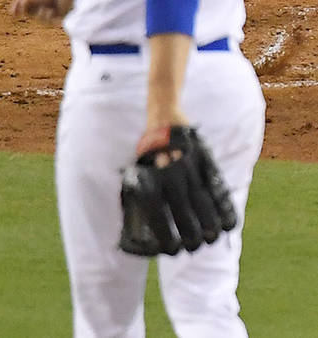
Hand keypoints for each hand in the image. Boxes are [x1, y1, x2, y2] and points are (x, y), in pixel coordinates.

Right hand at [10, 0, 83, 21]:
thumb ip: (21, 2)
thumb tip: (18, 10)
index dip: (17, 5)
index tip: (12, 13)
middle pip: (29, 9)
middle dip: (29, 11)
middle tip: (31, 11)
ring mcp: (50, 4)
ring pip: (38, 17)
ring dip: (40, 15)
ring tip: (46, 11)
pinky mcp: (58, 13)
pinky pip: (47, 20)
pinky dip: (48, 17)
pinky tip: (52, 12)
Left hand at [118, 126, 237, 256]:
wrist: (163, 116)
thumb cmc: (148, 154)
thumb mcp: (138, 172)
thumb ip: (139, 199)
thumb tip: (138, 235)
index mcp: (149, 177)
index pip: (156, 216)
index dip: (165, 238)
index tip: (171, 249)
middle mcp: (170, 173)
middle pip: (185, 218)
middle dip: (191, 239)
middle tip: (192, 246)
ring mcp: (191, 167)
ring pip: (205, 207)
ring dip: (210, 229)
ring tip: (210, 238)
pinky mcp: (207, 160)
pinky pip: (220, 190)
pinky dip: (226, 211)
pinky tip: (227, 225)